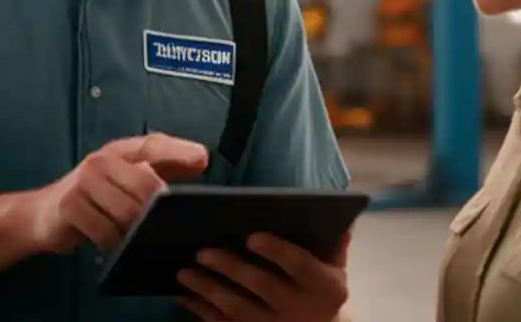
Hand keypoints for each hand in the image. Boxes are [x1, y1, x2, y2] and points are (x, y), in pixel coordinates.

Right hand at [29, 133, 207, 253]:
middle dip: (158, 209)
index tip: (203, 158)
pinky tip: (113, 244)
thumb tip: (201, 159)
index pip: (152, 144)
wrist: (41, 215)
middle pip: (145, 184)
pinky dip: (113, 241)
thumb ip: (161, 169)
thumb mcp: (124, 178)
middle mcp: (102, 160)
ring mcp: (84, 181)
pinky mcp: (70, 206)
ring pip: (127, 211)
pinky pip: (104, 230)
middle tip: (164, 227)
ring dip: (135, 230)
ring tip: (136, 238)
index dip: (178, 150)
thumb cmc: (92, 198)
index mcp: (120, 151)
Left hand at [177, 228, 351, 321]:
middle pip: (262, 287)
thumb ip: (334, 240)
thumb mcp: (335, 266)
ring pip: (238, 310)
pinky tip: (185, 296)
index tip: (251, 236)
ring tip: (185, 272)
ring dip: (208, 290)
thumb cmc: (321, 289)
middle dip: (231, 268)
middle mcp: (301, 310)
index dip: (276, 251)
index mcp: (325, 287)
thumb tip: (335, 208)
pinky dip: (202, 312)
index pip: (299, 266)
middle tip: (202, 251)